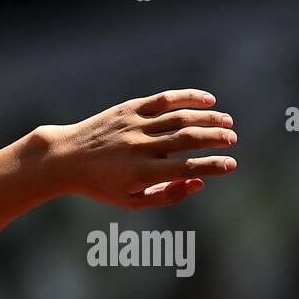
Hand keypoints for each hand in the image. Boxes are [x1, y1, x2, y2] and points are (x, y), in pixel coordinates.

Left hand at [37, 89, 237, 208]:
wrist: (65, 158)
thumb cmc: (101, 184)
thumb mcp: (130, 200)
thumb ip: (166, 195)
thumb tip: (200, 182)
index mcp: (139, 173)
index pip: (185, 169)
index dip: (212, 166)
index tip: (231, 165)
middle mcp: (138, 147)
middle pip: (187, 139)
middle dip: (216, 139)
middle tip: (232, 141)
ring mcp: (134, 125)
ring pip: (180, 117)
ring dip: (209, 119)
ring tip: (227, 123)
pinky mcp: (129, 108)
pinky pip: (165, 100)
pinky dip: (190, 98)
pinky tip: (209, 101)